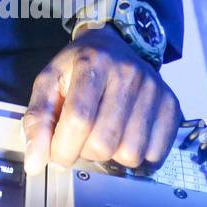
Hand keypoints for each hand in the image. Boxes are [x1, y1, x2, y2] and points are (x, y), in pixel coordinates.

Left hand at [22, 23, 180, 175]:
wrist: (113, 44)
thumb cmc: (77, 67)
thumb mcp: (49, 83)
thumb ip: (37, 121)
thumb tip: (34, 162)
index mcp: (92, 62)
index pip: (79, 119)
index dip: (63, 147)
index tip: (56, 155)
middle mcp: (128, 73)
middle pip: (104, 141)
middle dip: (84, 152)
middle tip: (80, 140)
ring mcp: (154, 89)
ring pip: (130, 153)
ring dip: (110, 155)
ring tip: (102, 135)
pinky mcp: (171, 105)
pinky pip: (154, 153)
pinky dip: (136, 155)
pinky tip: (124, 136)